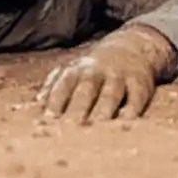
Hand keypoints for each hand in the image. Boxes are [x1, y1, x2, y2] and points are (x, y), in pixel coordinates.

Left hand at [37, 25, 176, 122]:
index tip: (48, 119)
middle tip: (69, 128)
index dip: (55, 102)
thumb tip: (37, 104)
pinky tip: (126, 125)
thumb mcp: (71, 70)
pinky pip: (136, 98)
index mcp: (76, 70)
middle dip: (77, 109)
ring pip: (110, 95)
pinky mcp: (140, 84)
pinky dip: (132, 111)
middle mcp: (96, 72)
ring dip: (103, 112)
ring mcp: (119, 77)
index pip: (62, 86)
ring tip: (97, 130)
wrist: (131, 47)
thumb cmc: (93, 68)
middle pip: (85, 91)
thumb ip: (53, 86)